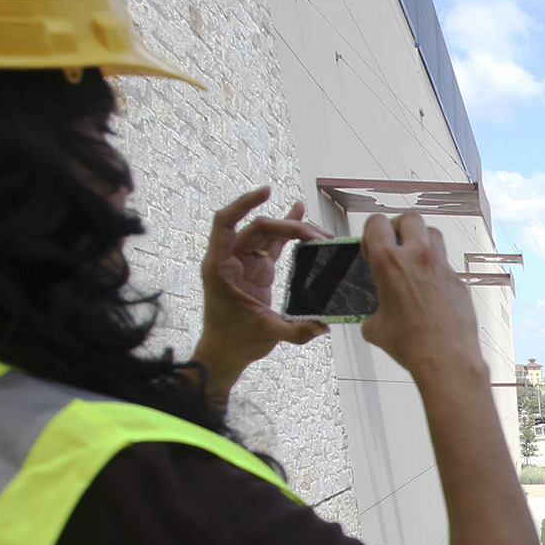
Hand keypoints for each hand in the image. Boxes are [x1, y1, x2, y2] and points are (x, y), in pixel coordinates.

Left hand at [192, 187, 330, 405]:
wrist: (226, 352)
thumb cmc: (235, 341)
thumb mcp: (266, 334)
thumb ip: (296, 330)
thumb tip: (323, 326)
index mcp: (220, 267)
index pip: (226, 223)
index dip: (245, 204)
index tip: (267, 192)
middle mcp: (229, 259)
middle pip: (258, 228)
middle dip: (288, 227)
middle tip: (318, 237)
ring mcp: (244, 262)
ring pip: (267, 234)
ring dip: (292, 230)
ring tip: (320, 233)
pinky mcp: (256, 270)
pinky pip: (272, 244)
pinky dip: (286, 233)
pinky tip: (302, 217)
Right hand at [359, 213, 484, 383]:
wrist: (446, 359)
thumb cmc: (413, 345)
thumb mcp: (375, 328)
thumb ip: (373, 313)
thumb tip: (376, 318)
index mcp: (390, 262)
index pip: (376, 223)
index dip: (371, 233)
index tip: (371, 249)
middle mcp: (418, 258)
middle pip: (409, 218)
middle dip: (398, 227)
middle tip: (394, 245)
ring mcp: (442, 268)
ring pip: (433, 234)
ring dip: (421, 240)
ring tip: (413, 260)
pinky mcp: (459, 282)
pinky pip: (447, 264)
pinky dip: (436, 269)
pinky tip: (430, 289)